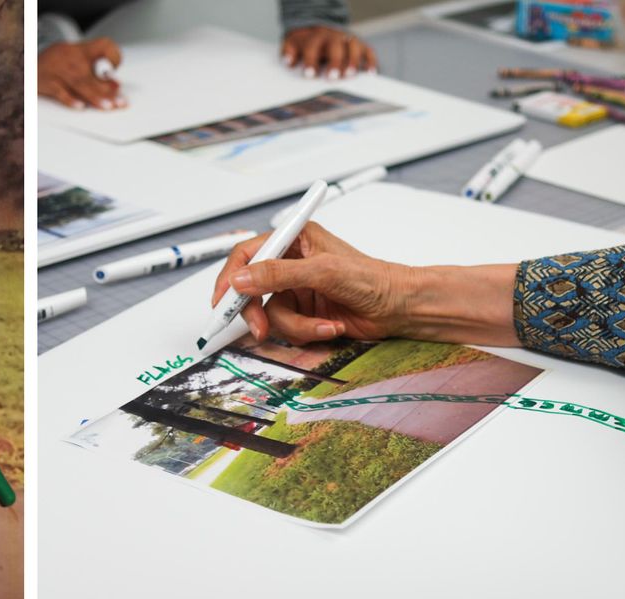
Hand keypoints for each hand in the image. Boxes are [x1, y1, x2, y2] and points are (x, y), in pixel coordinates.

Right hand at [38, 38, 126, 110]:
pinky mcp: (46, 81)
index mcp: (80, 50)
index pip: (103, 46)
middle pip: (92, 73)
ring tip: (107, 106)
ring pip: (79, 84)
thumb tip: (114, 86)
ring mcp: (58, 69)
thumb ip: (94, 72)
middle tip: (119, 101)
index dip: (113, 55)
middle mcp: (69, 57)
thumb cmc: (56, 65)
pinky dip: (70, 99)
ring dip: (95, 96)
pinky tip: (80, 107)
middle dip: (107, 89)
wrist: (27, 64)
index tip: (118, 70)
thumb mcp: (75, 60)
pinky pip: (59, 91)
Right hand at [211, 222, 519, 346]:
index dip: (230, 276)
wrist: (401, 309)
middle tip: (259, 329)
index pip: (248, 254)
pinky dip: (308, 333)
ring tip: (323, 326)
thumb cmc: (373, 280)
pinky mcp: (305, 313)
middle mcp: (291, 263)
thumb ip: (278, 274)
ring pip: (271, 314)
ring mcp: (297, 290)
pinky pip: (288, 328)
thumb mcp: (322, 271)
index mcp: (294, 240)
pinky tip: (331, 327)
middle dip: (258, 312)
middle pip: (252, 289)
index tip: (223, 299)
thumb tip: (242, 278)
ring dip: (296, 326)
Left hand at [281, 26, 376, 78]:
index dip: (311, 61)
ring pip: (353, 47)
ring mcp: (347, 39)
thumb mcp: (291, 44)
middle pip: (335, 47)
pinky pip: (368, 51)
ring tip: (350, 76)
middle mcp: (333, 37)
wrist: (317, 29)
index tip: (310, 75)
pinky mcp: (359, 44)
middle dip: (335, 62)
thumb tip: (289, 63)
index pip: (312, 47)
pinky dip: (371, 61)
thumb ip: (288, 52)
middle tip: (333, 78)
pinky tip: (371, 73)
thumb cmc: (304, 43)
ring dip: (353, 61)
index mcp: (315, 37)